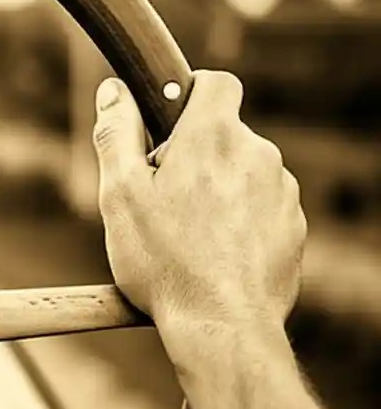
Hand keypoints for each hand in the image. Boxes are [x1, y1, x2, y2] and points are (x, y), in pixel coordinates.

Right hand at [92, 71, 304, 332]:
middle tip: (160, 196)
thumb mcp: (120, 194)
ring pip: (243, 173)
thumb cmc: (165, 261)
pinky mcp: (294, 228)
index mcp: (214, 138)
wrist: (222, 325)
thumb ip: (117, 134)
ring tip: (185, 234)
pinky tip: (212, 254)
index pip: (216, 82)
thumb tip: (114, 91)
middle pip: (224, 134)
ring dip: (217, 189)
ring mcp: (282, 193)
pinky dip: (238, 221)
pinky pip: (261, 208)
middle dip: (194, 154)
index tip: (166, 123)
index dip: (190, 93)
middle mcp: (258, 156)